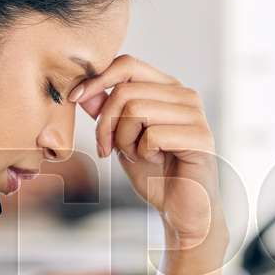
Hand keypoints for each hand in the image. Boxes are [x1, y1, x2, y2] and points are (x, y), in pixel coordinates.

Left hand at [70, 56, 225, 252]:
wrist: (181, 209)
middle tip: (109, 148)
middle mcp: (185, 95)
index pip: (127, 64)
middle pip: (126, 91)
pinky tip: (156, 160)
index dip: (96, 79)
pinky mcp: (201, 137)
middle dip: (107, 123)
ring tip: (137, 154)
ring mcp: (196, 115)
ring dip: (125, 139)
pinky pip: (153, 134)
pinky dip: (143, 152)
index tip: (74, 99)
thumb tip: (82, 91)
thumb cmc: (154, 172)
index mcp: (167, 89)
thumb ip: (107, 113)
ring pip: (136, 109)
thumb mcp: (121, 138)